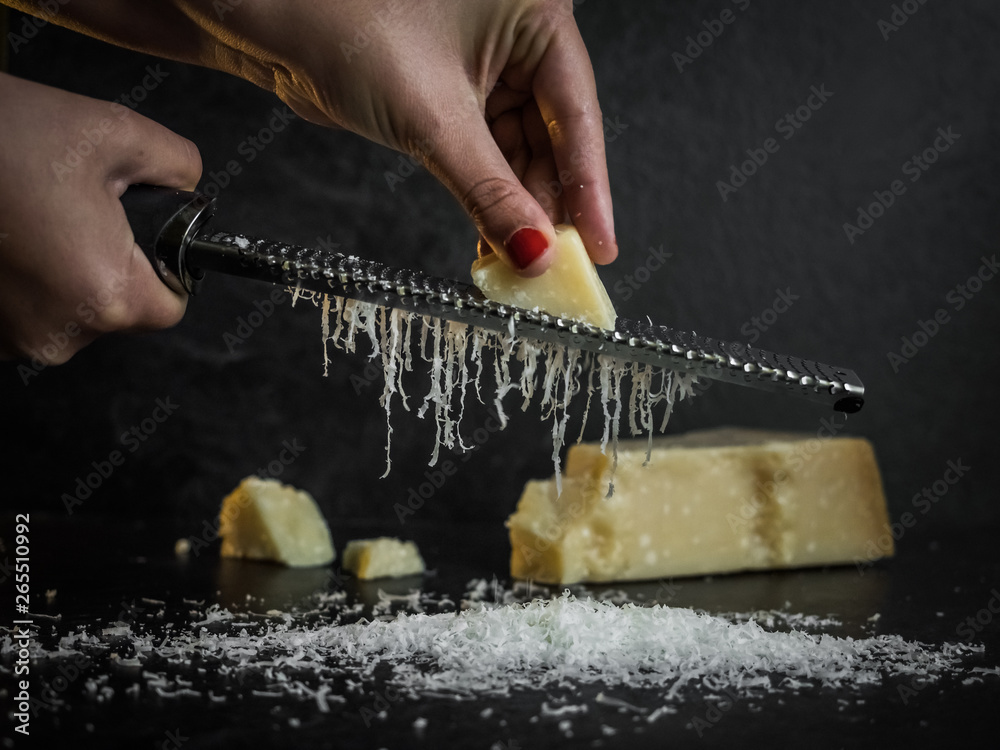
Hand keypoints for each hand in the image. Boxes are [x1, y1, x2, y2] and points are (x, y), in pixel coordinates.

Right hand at [0, 73, 201, 363]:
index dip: (166, 267)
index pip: (171, 306)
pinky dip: (22, 278)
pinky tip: (7, 235)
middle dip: (109, 260)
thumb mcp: (115, 131)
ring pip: (69, 310)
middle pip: (117, 310)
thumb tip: (191, 187)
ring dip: (61, 270)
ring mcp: (8, 341)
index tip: (143, 235)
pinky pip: (24, 311)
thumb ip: (179, 165)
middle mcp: (58, 335)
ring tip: (32, 216)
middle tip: (75, 207)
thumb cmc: (3, 135)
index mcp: (105, 294)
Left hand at [246, 0, 617, 274]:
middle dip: (547, 207)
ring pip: (519, 153)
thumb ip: (490, 192)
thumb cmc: (342, 25)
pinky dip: (488, 198)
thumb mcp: (432, 120)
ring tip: (517, 262)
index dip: (590, 187)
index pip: (578, 113)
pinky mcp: (455, 93)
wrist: (270, 18)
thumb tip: (534, 251)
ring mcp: (486, 65)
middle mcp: (517, 37)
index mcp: (533, 13)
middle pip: (553, 139)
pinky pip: (486, 154)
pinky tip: (493, 239)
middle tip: (550, 266)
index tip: (598, 246)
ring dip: (517, 210)